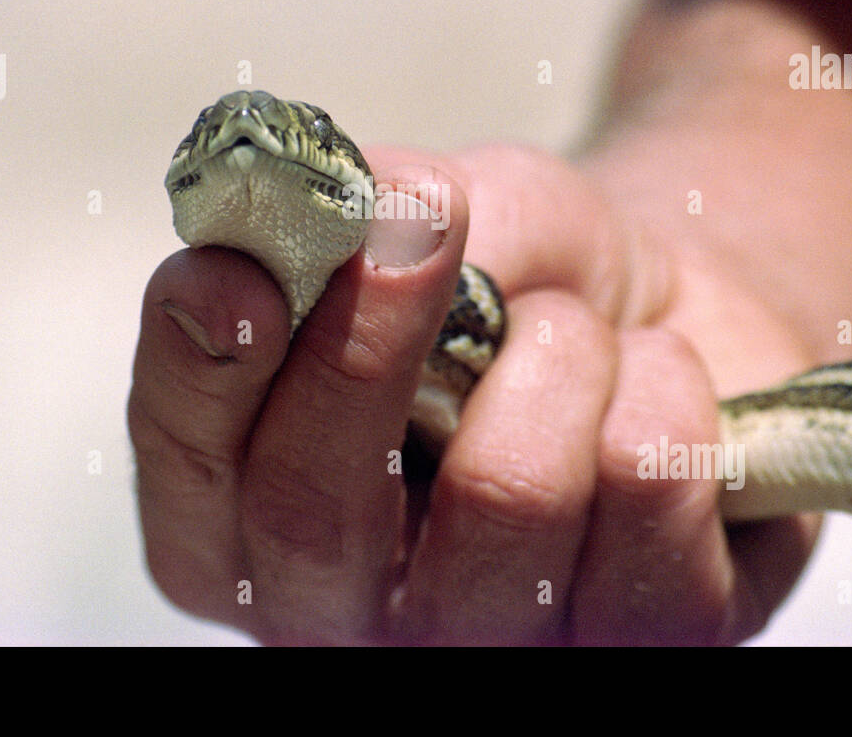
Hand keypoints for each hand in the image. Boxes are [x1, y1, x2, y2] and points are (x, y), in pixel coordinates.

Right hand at [129, 143, 819, 643]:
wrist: (657, 320)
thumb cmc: (517, 278)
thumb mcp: (439, 209)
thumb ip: (377, 209)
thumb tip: (361, 209)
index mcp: (252, 515)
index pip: (191, 469)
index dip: (200, 370)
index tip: (243, 278)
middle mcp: (353, 608)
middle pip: (314, 514)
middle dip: (366, 349)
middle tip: (421, 228)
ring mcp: (496, 643)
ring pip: (507, 499)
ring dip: (553, 351)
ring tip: (571, 321)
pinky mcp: (644, 639)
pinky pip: (648, 500)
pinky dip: (660, 388)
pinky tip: (652, 379)